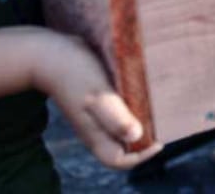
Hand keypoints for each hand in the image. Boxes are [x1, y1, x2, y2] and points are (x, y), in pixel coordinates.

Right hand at [32, 31, 162, 168]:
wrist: (50, 54)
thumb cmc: (75, 73)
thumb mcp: (98, 95)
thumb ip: (115, 117)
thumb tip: (136, 137)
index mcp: (95, 134)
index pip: (119, 160)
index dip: (141, 156)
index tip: (159, 140)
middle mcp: (96, 128)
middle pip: (123, 146)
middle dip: (144, 139)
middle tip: (164, 122)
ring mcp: (95, 115)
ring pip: (121, 128)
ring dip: (140, 121)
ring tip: (158, 108)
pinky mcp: (97, 100)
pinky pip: (118, 111)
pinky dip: (132, 106)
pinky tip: (143, 93)